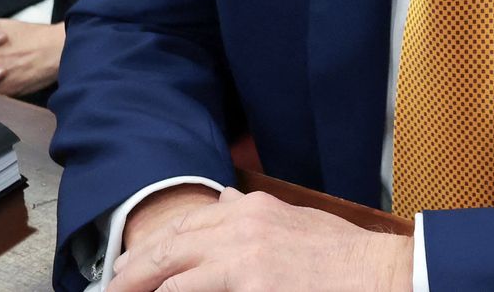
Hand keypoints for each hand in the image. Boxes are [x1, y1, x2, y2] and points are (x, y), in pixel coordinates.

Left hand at [110, 186, 413, 291]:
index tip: (132, 264)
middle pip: (168, 244)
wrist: (385, 275)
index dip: (153, 246)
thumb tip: (222, 222)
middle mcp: (241, 223)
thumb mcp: (293, 226)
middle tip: (109, 285)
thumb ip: (254, 225)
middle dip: (132, 268)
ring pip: (170, 270)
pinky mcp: (250, 282)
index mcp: (251, 209)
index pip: (186, 224)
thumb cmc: (346, 263)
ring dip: (139, 285)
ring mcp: (243, 254)